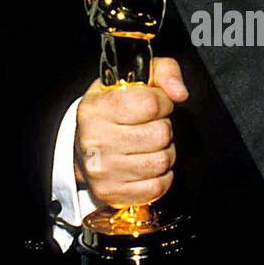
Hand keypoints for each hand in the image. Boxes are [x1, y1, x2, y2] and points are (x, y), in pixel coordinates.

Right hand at [74, 57, 187, 207]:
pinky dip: (160, 176)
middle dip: (163, 129)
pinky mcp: (112, 192)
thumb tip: (179, 92)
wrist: (84, 147)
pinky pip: (158, 186)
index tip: (155, 104)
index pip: (151, 104)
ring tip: (148, 145)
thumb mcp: (131, 80)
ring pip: (162, 162)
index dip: (162, 102)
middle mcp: (95, 140)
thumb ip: (162, 72)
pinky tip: (146, 164)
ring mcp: (103, 170)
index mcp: (96, 108)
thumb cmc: (111, 111)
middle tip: (149, 127)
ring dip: (164, 153)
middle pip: (160, 135)